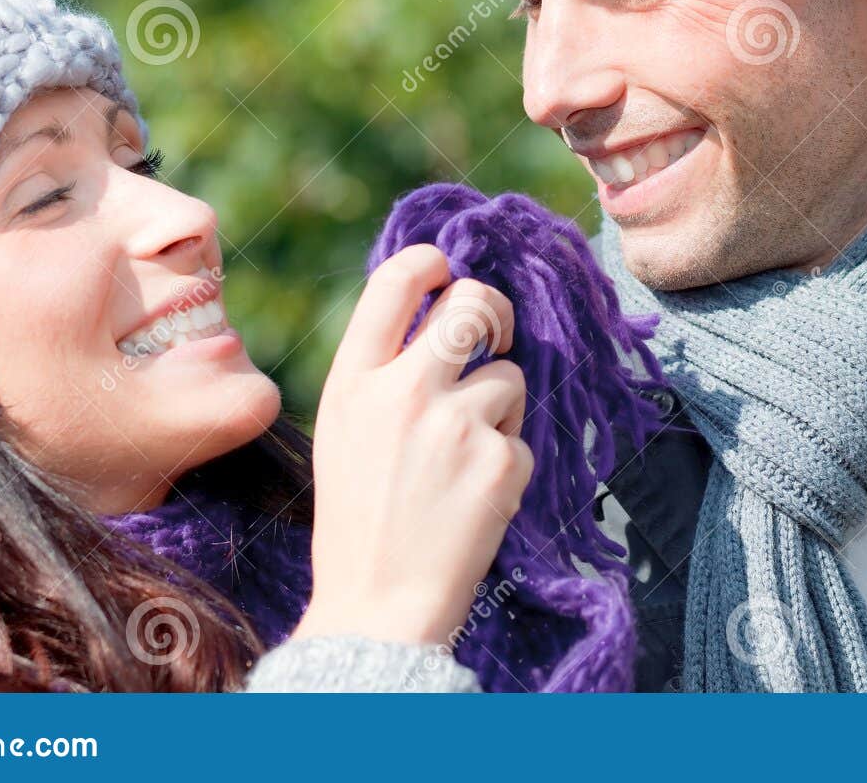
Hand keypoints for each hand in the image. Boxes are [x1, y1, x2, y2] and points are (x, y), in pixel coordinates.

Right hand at [292, 244, 532, 646]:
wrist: (378, 604)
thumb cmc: (361, 517)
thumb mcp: (345, 428)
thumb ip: (382, 369)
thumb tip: (437, 310)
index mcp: (354, 379)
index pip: (398, 278)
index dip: (433, 262)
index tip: (449, 273)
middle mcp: (403, 390)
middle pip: (474, 301)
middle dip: (495, 311)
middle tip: (496, 334)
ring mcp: (456, 423)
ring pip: (510, 375)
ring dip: (500, 407)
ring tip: (462, 458)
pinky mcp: (500, 460)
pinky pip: (521, 435)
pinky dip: (507, 461)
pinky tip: (474, 497)